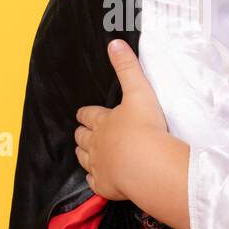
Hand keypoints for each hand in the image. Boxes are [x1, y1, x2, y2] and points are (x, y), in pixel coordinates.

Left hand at [74, 39, 168, 199]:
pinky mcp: (104, 185)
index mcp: (102, 121)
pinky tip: (97, 179)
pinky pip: (94, 182)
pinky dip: (94, 179)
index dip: (85, 113)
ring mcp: (98, 165)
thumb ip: (127, 67)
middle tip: (82, 133)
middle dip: (81, 134)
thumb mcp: (138, 91)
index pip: (88, 115)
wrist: (146, 164)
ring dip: (84, 155)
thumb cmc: (144, 126)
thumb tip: (114, 43)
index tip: (83, 113)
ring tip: (85, 153)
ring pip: (84, 159)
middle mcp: (96, 143)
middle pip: (82, 138)